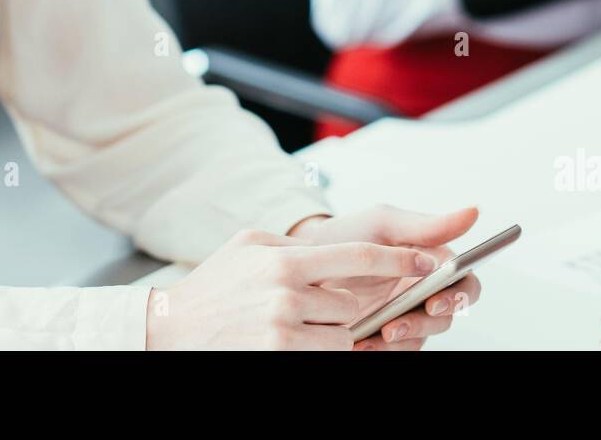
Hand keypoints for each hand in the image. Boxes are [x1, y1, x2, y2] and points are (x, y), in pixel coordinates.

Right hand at [144, 227, 435, 349]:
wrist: (169, 329)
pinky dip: (319, 350)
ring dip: (333, 333)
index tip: (431, 263)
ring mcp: (282, 330)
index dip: (402, 261)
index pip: (361, 257)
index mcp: (285, 259)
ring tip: (300, 325)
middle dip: (349, 307)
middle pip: (354, 304)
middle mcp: (287, 293)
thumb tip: (335, 248)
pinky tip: (295, 341)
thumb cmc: (211, 287)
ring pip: (344, 336)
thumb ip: (294, 243)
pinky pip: (326, 356)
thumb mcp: (250, 245)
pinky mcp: (279, 357)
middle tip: (323, 305)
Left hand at [287, 204, 481, 350]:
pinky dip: (379, 351)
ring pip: (418, 340)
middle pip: (444, 319)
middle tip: (394, 326)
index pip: (466, 285)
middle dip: (422, 325)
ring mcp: (403, 316)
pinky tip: (359, 345)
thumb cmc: (350, 234)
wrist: (305, 259)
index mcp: (435, 265)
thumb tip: (474, 212)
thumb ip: (428, 224)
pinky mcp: (381, 335)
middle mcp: (424, 294)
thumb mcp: (384, 223)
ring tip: (371, 339)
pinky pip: (392, 350)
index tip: (436, 302)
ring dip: (398, 343)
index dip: (460, 297)